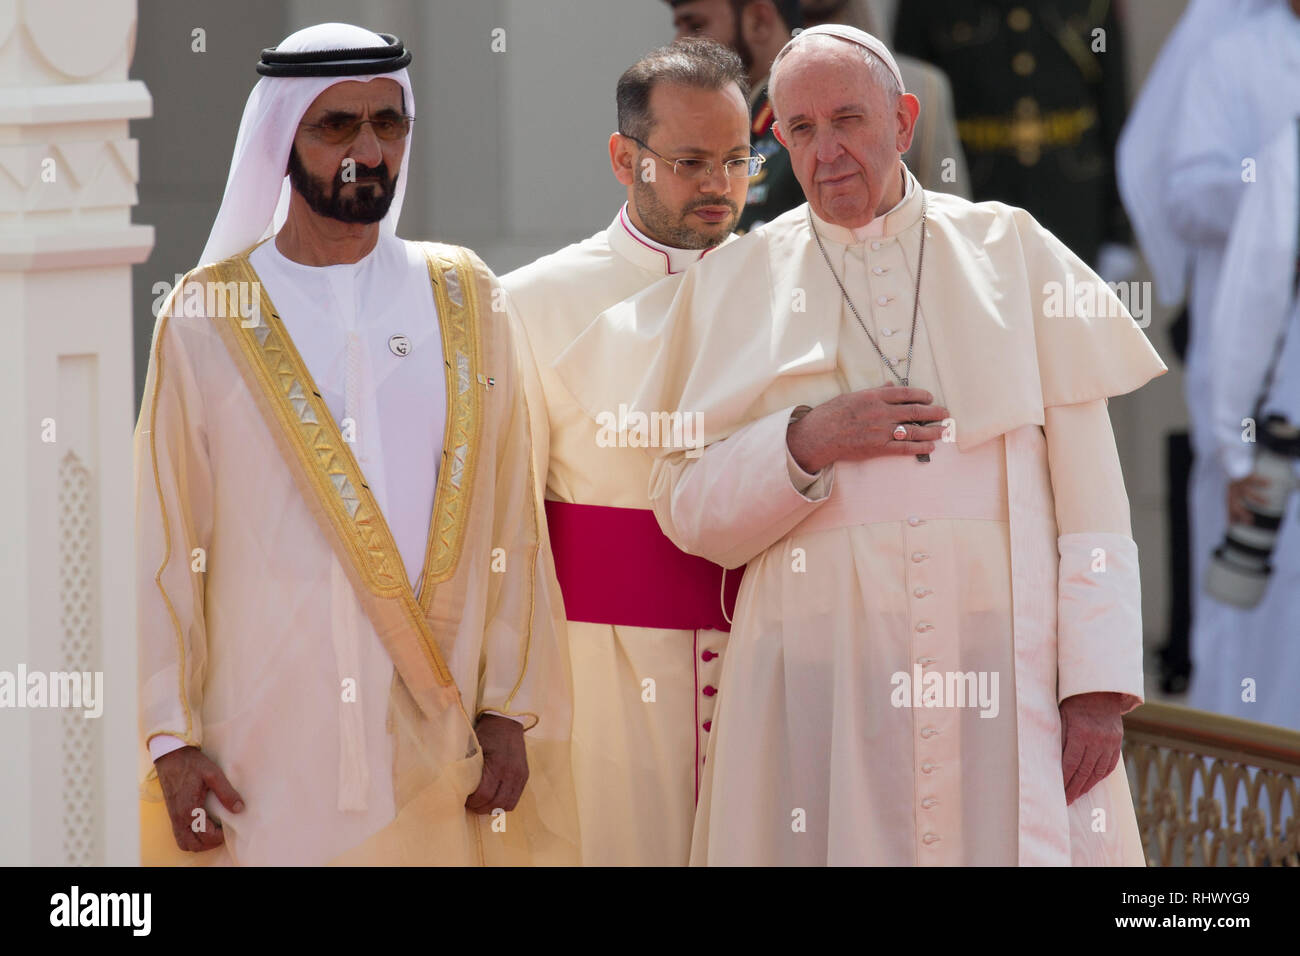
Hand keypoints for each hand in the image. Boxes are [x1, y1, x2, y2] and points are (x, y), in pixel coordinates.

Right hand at [154, 745, 243, 851]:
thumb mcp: (213, 774)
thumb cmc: (192, 764)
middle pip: (194, 845)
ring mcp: (174, 817)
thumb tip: (239, 808)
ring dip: (199, 843)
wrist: (170, 756)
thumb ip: (226, 792)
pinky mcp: (172, 814)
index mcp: (189, 809)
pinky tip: (202, 827)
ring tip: (213, 832)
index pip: (205, 835)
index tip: (229, 828)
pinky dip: (190, 838)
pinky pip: (179, 835)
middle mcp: (179, 817)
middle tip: (223, 833)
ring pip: (185, 843)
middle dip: (210, 843)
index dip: (220, 836)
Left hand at [465, 714, 528, 813]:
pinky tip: (494, 799)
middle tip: (471, 804)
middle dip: (481, 807)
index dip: (473, 802)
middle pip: (496, 803)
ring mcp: (520, 775)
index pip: (485, 795)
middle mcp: (512, 772)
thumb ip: (469, 767)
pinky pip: (515, 799)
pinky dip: (504, 803)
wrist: (507, 721)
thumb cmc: (486, 732)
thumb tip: (457, 786)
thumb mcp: (474, 747)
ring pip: (507, 804)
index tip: (464, 799)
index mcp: (498, 765)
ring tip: (482, 803)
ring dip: (493, 808)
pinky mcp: (524, 776)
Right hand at [786, 386, 948, 472]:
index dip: (921, 395)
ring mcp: (881, 431)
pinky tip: (930, 446)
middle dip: (933, 412)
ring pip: (913, 430)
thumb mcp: (853, 396)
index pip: (905, 393)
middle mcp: (881, 413)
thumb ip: (875, 392)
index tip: (930, 397)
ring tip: (943, 430)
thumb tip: (890, 385)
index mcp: (874, 397)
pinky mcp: (878, 448)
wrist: (819, 436)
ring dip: (931, 430)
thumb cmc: (832, 414)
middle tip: (945, 413)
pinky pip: (904, 448)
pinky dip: (919, 447)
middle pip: (914, 411)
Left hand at [1059, 692, 1126, 804]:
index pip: (1070, 763)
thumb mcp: (1061, 716)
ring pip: (1097, 772)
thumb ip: (1059, 738)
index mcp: (1080, 732)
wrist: (1099, 691)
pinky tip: (1091, 784)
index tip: (1058, 792)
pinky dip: (1099, 777)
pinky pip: (1109, 766)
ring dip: (1086, 786)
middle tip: (1065, 801)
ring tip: (1076, 796)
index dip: (1064, 780)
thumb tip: (1051, 763)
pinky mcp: (1117, 743)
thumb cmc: (1073, 703)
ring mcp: (1109, 742)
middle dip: (1073, 788)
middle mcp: (1097, 740)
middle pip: (1084, 771)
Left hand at [1227, 474, 1270, 523]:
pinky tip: (1269, 483)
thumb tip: (1235, 518)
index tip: (1234, 525)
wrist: (1230, 462)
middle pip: (1235, 503)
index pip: (1228, 507)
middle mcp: (1232, 490)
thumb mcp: (1231, 491)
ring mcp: (1238, 483)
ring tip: (1268, 502)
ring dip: (1258, 498)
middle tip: (1250, 520)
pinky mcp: (1244, 475)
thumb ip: (1234, 503)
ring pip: (1247, 493)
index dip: (1229, 516)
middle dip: (1242, 513)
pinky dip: (1261, 481)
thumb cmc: (1233, 480)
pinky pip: (1254, 479)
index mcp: (1229, 494)